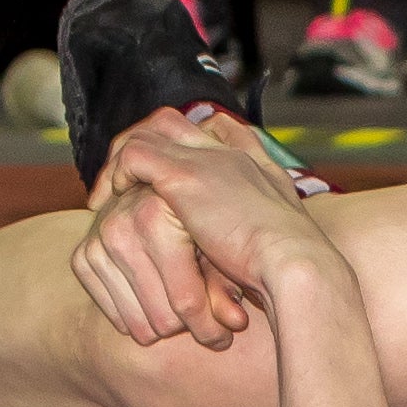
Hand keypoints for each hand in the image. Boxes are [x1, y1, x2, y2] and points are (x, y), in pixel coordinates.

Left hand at [73, 109, 337, 337]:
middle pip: (179, 123)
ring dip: (124, 157)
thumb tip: (243, 283)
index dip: (194, 141)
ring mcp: (209, 160)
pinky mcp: (184, 176)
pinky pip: (134, 155)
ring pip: (150, 131)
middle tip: (127, 177)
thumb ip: (257, 243)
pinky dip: (117, 174)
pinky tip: (110, 203)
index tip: (172, 164)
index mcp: (259, 169)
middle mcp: (233, 155)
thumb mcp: (279, 247)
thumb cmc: (292, 272)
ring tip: (109, 193)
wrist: (296, 266)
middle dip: (149, 143)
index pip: (225, 131)